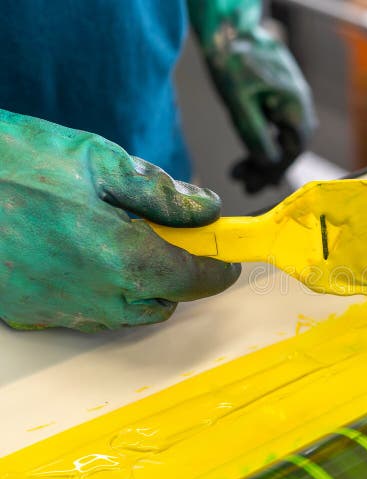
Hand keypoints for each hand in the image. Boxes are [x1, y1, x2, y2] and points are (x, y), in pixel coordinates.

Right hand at [0, 110, 240, 331]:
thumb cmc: (11, 163)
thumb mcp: (98, 160)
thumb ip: (160, 192)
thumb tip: (204, 209)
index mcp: (123, 257)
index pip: (194, 280)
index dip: (218, 270)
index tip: (228, 258)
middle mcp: (96, 295)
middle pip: (163, 302)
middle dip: (179, 276)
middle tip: (172, 238)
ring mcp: (61, 310)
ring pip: (126, 312)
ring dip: (142, 286)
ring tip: (124, 240)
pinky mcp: (32, 313)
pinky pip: (87, 313)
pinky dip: (104, 292)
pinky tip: (86, 255)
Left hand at [189, 0, 316, 191]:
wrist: (229, 26)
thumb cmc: (232, 60)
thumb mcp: (238, 103)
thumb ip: (254, 135)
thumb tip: (267, 164)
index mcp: (294, 105)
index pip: (292, 150)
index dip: (272, 170)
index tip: (252, 184)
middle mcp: (299, 102)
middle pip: (289, 146)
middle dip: (266, 168)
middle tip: (245, 186)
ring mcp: (292, 97)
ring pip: (283, 136)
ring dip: (264, 156)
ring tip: (243, 175)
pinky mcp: (281, 93)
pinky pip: (278, 124)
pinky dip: (264, 139)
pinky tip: (248, 152)